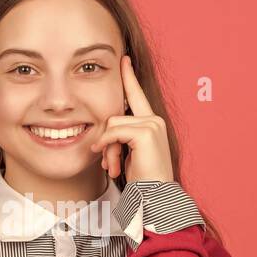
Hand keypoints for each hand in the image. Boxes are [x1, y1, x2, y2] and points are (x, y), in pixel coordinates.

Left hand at [90, 55, 174, 183]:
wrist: (156, 196)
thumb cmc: (143, 180)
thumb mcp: (129, 155)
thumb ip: (120, 139)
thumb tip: (101, 136)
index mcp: (151, 123)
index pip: (137, 95)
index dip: (128, 77)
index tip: (123, 60)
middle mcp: (154, 120)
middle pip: (114, 116)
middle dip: (106, 140)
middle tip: (108, 163)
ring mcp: (152, 124)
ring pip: (112, 124)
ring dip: (107, 149)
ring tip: (112, 167)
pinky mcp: (146, 132)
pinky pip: (114, 133)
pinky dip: (107, 147)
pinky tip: (110, 163)